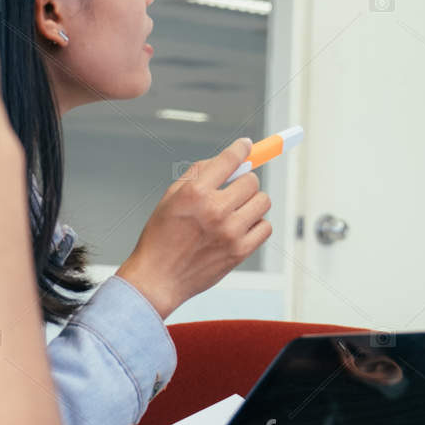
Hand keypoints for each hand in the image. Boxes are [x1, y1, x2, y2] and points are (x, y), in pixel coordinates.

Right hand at [116, 139, 272, 318]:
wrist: (158, 278)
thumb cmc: (161, 237)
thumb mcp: (170, 198)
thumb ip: (198, 175)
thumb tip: (227, 160)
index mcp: (195, 193)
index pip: (229, 160)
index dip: (241, 149)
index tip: (246, 146)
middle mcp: (215, 210)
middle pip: (252, 181)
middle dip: (244, 181)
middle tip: (234, 190)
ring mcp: (230, 232)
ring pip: (263, 202)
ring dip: (253, 202)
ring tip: (237, 211)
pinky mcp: (240, 251)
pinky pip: (265, 227)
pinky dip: (257, 224)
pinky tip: (241, 228)